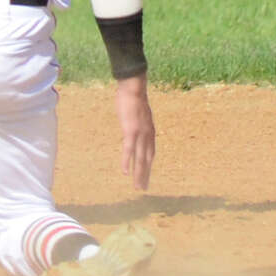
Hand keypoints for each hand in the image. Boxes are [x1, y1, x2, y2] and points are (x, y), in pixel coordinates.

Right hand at [115, 74, 154, 189]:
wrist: (134, 87)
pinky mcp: (130, 131)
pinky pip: (128, 150)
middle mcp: (147, 135)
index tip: (147, 175)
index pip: (150, 152)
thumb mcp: (139, 111)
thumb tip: (134, 121)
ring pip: (140, 159)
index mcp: (149, 131)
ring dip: (139, 174)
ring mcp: (140, 134)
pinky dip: (127, 162)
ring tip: (138, 187)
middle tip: (143, 188)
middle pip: (147, 159)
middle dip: (145, 174)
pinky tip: (125, 172)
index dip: (148, 165)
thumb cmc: (133, 96)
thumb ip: (138, 120)